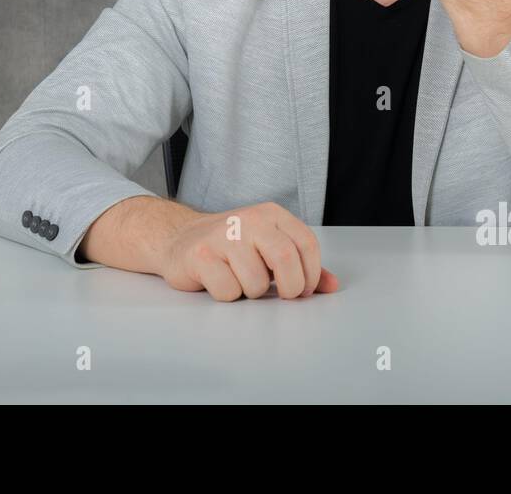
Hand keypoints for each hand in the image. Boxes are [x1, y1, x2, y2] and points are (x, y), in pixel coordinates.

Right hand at [158, 201, 340, 300]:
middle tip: (281, 295)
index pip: (306, 243)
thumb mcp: (269, 247)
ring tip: (239, 279)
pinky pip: (228, 291)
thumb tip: (331, 285)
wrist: (179, 238)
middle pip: (286, 259)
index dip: (311, 273)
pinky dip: (227, 295)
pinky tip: (218, 279)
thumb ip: (301, 265)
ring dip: (251, 292)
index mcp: (270, 214)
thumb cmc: (230, 246)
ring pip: (256, 283)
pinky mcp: (201, 255)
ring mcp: (223, 236)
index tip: (304, 289)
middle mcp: (249, 220)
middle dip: (290, 288)